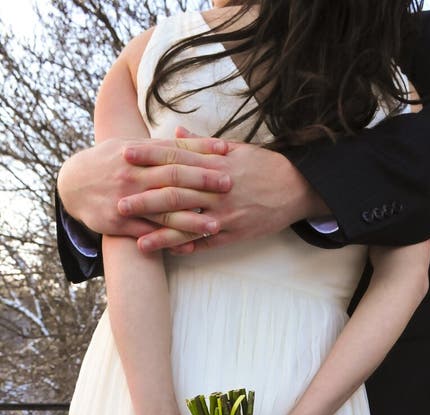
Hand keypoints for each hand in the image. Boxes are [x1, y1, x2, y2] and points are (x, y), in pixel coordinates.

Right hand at [57, 136, 230, 240]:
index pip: (174, 151)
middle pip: (172, 177)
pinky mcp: (118, 223)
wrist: (72, 184)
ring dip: (191, 219)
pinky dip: (169, 240)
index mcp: (137, 153)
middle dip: (202, 181)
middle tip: (229, 186)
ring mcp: (125, 199)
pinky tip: (189, 246)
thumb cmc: (110, 162)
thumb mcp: (131, 147)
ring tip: (216, 225)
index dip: (201, 153)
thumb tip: (191, 135)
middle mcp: (132, 174)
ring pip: (163, 210)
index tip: (226, 155)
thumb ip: (161, 145)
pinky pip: (148, 233)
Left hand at [119, 127, 329, 252]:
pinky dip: (188, 247)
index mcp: (215, 163)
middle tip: (119, 203)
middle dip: (145, 199)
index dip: (149, 157)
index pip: (175, 158)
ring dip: (161, 234)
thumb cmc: (263, 166)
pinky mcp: (235, 232)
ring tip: (137, 240)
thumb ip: (202, 145)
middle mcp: (217, 188)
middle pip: (175, 193)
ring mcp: (226, 213)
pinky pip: (207, 242)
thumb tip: (175, 134)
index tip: (124, 155)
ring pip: (188, 224)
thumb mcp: (234, 148)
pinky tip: (169, 252)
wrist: (296, 187)